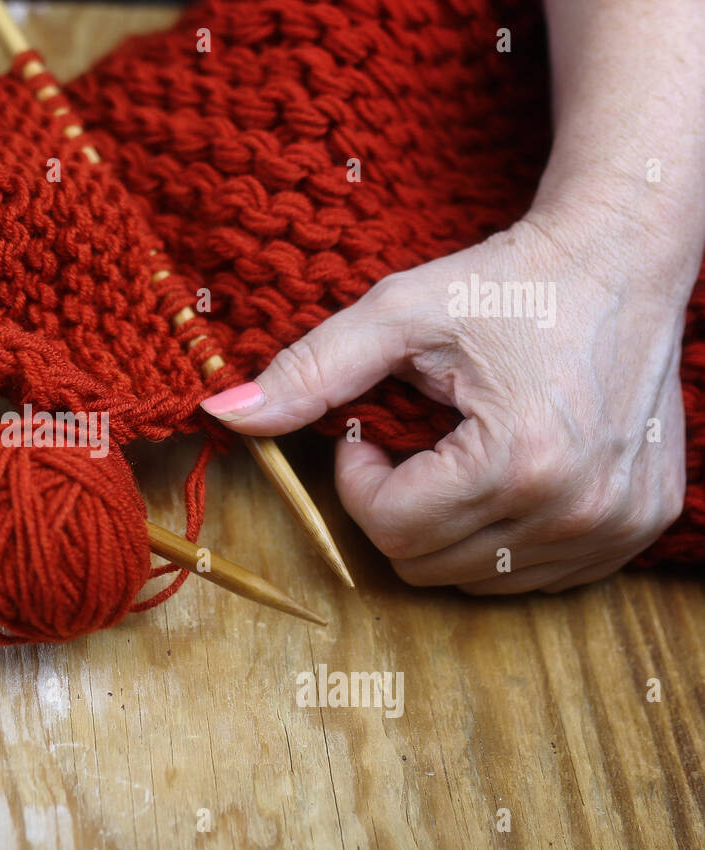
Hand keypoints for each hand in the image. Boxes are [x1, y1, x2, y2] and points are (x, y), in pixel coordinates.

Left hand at [202, 207, 691, 592]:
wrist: (624, 259)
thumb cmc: (509, 282)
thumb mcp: (398, 313)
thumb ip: (309, 372)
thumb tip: (222, 415)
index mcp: (519, 460)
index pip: (389, 529)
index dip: (358, 481)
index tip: (368, 432)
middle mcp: (576, 509)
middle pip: (426, 564)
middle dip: (395, 507)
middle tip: (412, 441)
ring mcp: (615, 526)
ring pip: (475, 578)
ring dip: (445, 525)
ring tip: (460, 452)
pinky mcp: (639, 528)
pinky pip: (534, 575)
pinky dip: (499, 536)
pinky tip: (507, 473)